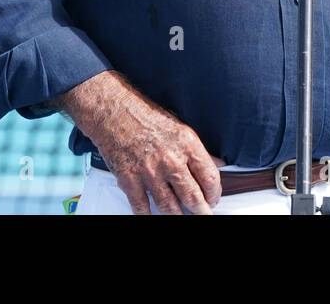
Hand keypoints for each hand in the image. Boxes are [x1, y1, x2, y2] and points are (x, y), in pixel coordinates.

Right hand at [54, 71, 222, 214]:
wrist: (113, 112)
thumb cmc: (144, 117)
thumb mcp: (179, 128)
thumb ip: (198, 150)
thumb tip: (217, 164)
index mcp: (187, 145)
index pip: (210, 178)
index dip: (215, 193)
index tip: (213, 198)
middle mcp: (171, 160)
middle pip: (193, 197)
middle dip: (201, 211)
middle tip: (202, 214)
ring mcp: (150, 173)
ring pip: (170, 207)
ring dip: (178, 216)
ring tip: (181, 216)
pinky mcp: (130, 180)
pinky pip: (142, 208)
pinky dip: (149, 216)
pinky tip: (153, 216)